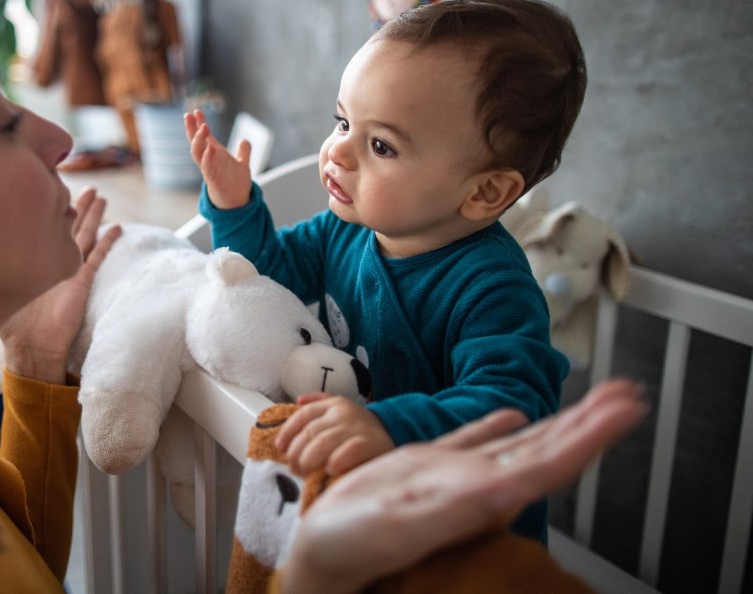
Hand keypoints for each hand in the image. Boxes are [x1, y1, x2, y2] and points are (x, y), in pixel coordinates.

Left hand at [0, 188, 121, 383]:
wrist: (30, 348)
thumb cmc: (8, 323)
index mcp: (32, 259)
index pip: (41, 226)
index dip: (45, 206)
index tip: (48, 185)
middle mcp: (52, 260)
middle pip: (68, 224)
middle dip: (76, 204)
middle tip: (86, 187)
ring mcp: (69, 270)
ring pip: (84, 234)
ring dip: (93, 215)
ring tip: (100, 197)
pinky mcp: (81, 281)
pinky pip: (97, 256)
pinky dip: (107, 242)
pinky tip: (116, 228)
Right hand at [184, 109, 251, 208]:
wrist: (238, 203)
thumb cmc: (236, 184)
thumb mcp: (242, 164)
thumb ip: (244, 152)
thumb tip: (244, 140)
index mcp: (215, 155)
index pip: (204, 137)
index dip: (199, 124)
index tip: (196, 111)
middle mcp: (209, 160)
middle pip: (196, 142)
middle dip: (191, 129)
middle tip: (188, 115)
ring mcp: (209, 170)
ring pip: (197, 153)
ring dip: (199, 140)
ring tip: (203, 127)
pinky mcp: (213, 180)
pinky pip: (207, 168)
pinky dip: (207, 158)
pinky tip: (210, 148)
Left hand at [276, 394, 394, 474]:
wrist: (395, 432)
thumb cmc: (359, 426)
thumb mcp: (340, 408)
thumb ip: (319, 403)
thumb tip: (298, 400)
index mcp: (333, 404)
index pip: (303, 415)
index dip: (288, 432)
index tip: (279, 448)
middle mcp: (342, 413)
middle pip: (310, 431)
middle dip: (296, 451)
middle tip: (293, 467)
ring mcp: (356, 427)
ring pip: (323, 441)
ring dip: (309, 458)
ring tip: (304, 472)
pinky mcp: (371, 443)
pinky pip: (349, 451)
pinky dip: (336, 460)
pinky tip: (329, 469)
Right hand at [279, 380, 647, 593]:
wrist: (322, 557)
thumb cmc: (353, 548)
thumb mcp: (403, 525)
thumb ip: (454, 508)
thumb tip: (509, 488)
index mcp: (480, 497)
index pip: (551, 464)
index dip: (591, 438)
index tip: (626, 410)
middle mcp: (476, 487)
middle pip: (548, 451)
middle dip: (590, 422)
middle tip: (627, 393)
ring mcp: (452, 478)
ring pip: (518, 443)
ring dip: (559, 420)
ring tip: (593, 399)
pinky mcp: (422, 470)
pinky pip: (470, 441)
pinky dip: (495, 424)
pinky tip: (514, 413)